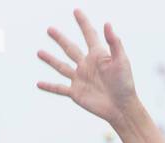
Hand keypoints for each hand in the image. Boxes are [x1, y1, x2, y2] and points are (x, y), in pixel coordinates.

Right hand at [37, 9, 137, 126]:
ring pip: (62, 66)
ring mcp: (81, 79)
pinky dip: (49, 86)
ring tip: (39, 52)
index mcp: (98, 56)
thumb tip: (107, 24)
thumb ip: (114, 43)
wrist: (122, 108)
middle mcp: (87, 66)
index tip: (76, 11)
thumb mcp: (121, 61)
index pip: (89, 35)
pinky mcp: (76, 93)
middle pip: (70, 48)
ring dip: (50, 59)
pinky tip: (39, 84)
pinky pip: (60, 88)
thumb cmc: (125, 85)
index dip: (83, 23)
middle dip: (60, 39)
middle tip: (50, 29)